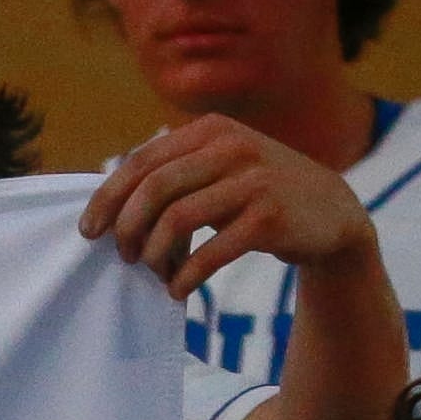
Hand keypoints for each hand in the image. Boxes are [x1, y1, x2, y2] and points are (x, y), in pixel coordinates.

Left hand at [83, 116, 379, 303]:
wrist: (331, 214)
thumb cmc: (259, 196)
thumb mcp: (220, 169)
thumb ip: (176, 174)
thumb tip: (110, 204)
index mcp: (210, 130)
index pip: (143, 161)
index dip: (109, 197)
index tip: (89, 231)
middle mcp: (231, 146)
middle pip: (154, 188)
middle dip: (128, 228)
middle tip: (124, 256)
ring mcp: (253, 179)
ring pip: (178, 219)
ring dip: (156, 255)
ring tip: (155, 273)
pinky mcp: (269, 217)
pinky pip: (211, 252)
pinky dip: (186, 276)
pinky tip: (179, 289)